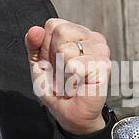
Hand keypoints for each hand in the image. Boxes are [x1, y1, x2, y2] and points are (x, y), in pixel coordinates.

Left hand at [25, 18, 110, 133]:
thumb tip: (35, 30)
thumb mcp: (39, 65)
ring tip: (71, 80)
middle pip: (60, 32)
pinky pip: (75, 66)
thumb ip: (34, 45)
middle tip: (63, 73)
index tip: (53, 62)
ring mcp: (101, 50)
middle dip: (54, 58)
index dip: (46, 46)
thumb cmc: (58, 89)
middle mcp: (92, 37)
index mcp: (77, 32)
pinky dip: (71, 81)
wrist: (71, 114)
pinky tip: (78, 85)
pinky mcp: (104, 65)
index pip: (53, 24)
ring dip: (62, 72)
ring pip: (66, 50)